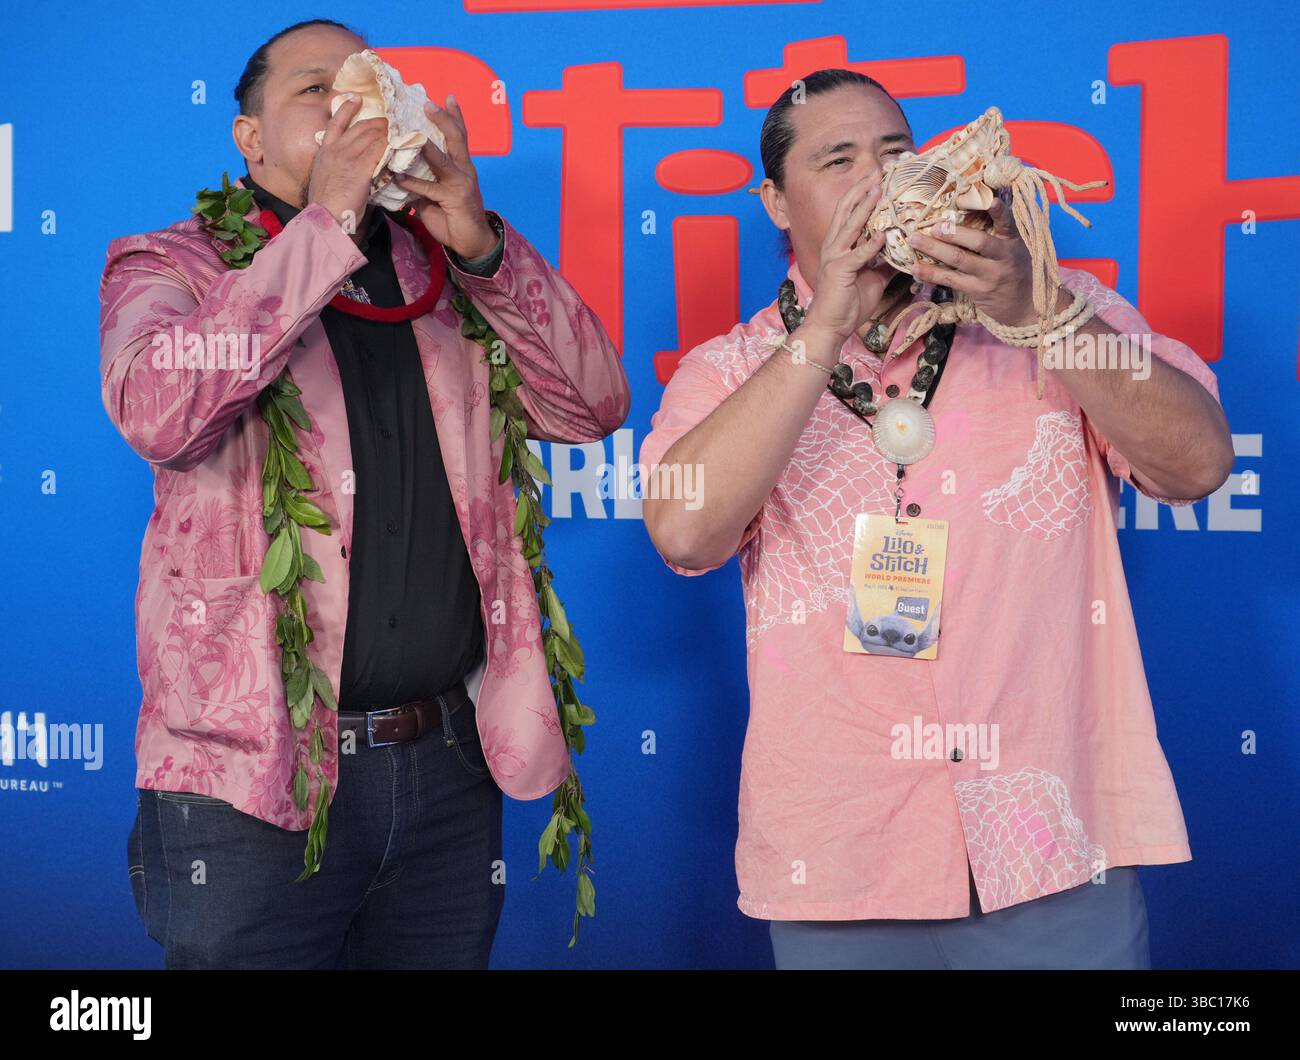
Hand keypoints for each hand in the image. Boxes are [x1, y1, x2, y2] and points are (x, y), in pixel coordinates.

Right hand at [306, 95, 388, 237]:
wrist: (325, 216)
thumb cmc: (326, 206)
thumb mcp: (326, 180)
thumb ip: (338, 168)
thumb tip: (350, 167)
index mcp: (324, 152)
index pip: (335, 123)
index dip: (346, 109)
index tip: (356, 98)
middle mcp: (335, 150)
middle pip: (359, 127)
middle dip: (376, 121)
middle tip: (389, 118)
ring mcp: (348, 157)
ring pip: (371, 136)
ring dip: (386, 131)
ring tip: (398, 127)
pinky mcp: (361, 168)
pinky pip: (379, 151)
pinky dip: (389, 146)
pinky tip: (399, 143)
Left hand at [391, 95, 497, 258]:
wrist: (472, 242)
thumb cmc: (453, 217)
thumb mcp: (436, 194)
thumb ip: (422, 180)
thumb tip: (400, 171)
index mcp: (462, 165)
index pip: (459, 135)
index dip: (454, 116)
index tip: (447, 96)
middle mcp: (464, 170)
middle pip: (456, 138)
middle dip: (443, 119)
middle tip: (428, 104)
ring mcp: (461, 184)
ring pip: (443, 160)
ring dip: (426, 147)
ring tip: (411, 135)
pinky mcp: (455, 199)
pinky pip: (431, 188)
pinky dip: (414, 183)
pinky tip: (400, 178)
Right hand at [803, 175, 893, 343]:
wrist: (831, 326)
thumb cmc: (848, 304)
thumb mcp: (873, 278)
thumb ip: (885, 262)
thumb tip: (903, 252)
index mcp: (840, 245)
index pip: (850, 212)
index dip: (863, 194)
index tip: (879, 178)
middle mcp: (834, 245)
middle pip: (847, 210)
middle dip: (862, 190)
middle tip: (878, 172)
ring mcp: (835, 257)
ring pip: (850, 225)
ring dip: (865, 206)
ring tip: (878, 190)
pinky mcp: (839, 271)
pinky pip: (858, 254)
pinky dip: (870, 244)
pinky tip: (884, 234)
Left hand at [904, 194, 1044, 325]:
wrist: (1024, 305)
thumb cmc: (1015, 268)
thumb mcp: (1015, 248)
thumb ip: (999, 231)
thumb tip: (978, 203)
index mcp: (1012, 241)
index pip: (1008, 223)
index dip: (999, 212)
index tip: (991, 201)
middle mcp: (1002, 257)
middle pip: (978, 242)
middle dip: (954, 233)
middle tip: (934, 226)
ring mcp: (988, 275)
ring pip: (959, 260)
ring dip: (934, 249)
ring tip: (914, 240)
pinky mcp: (976, 290)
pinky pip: (950, 280)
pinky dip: (931, 273)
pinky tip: (916, 268)